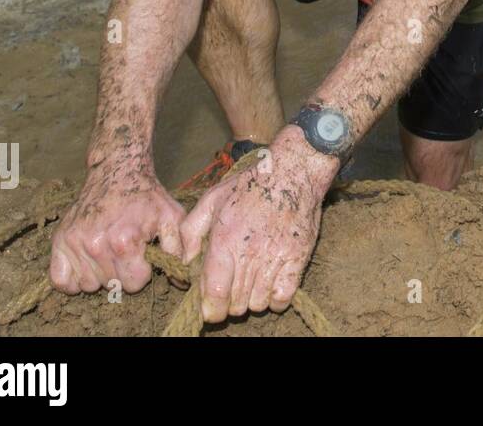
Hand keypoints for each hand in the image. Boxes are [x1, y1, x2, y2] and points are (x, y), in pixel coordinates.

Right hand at [50, 153, 184, 295]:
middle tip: (126, 250)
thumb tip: (180, 280)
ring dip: (99, 275)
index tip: (143, 255)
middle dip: (122, 272)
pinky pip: (59, 280)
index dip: (143, 272)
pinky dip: (72, 280)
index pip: (134, 284)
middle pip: (111, 285)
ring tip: (108, 252)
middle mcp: (96, 245)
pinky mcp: (59, 240)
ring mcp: (75, 242)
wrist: (117, 172)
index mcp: (124, 242)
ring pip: (87, 285)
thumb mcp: (172, 218)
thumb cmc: (147, 196)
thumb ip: (179, 249)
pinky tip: (87, 265)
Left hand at [179, 131, 333, 320]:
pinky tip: (269, 287)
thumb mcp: (211, 200)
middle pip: (236, 303)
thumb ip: (190, 233)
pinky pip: (283, 297)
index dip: (210, 310)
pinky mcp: (298, 258)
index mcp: (225, 240)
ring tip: (250, 285)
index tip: (210, 310)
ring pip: (258, 303)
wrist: (293, 172)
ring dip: (251, 301)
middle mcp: (250, 253)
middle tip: (231, 290)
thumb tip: (184, 263)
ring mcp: (276, 257)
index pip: (215, 293)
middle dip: (229, 303)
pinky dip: (274, 300)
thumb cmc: (249, 185)